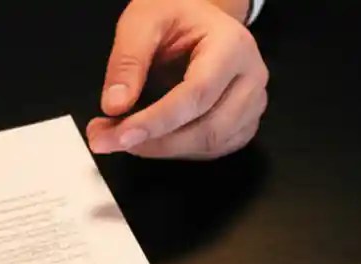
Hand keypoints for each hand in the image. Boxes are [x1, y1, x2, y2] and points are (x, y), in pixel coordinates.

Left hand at [87, 0, 268, 159]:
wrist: (198, 18)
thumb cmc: (175, 15)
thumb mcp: (142, 21)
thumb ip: (127, 61)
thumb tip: (115, 106)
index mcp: (232, 46)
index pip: (197, 94)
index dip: (157, 121)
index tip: (120, 136)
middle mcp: (252, 78)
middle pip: (208, 128)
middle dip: (155, 142)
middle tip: (107, 139)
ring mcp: (253, 104)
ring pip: (210, 144)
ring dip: (162, 150)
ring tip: (122, 137)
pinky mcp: (244, 124)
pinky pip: (213, 150)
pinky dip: (177, 151)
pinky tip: (151, 138)